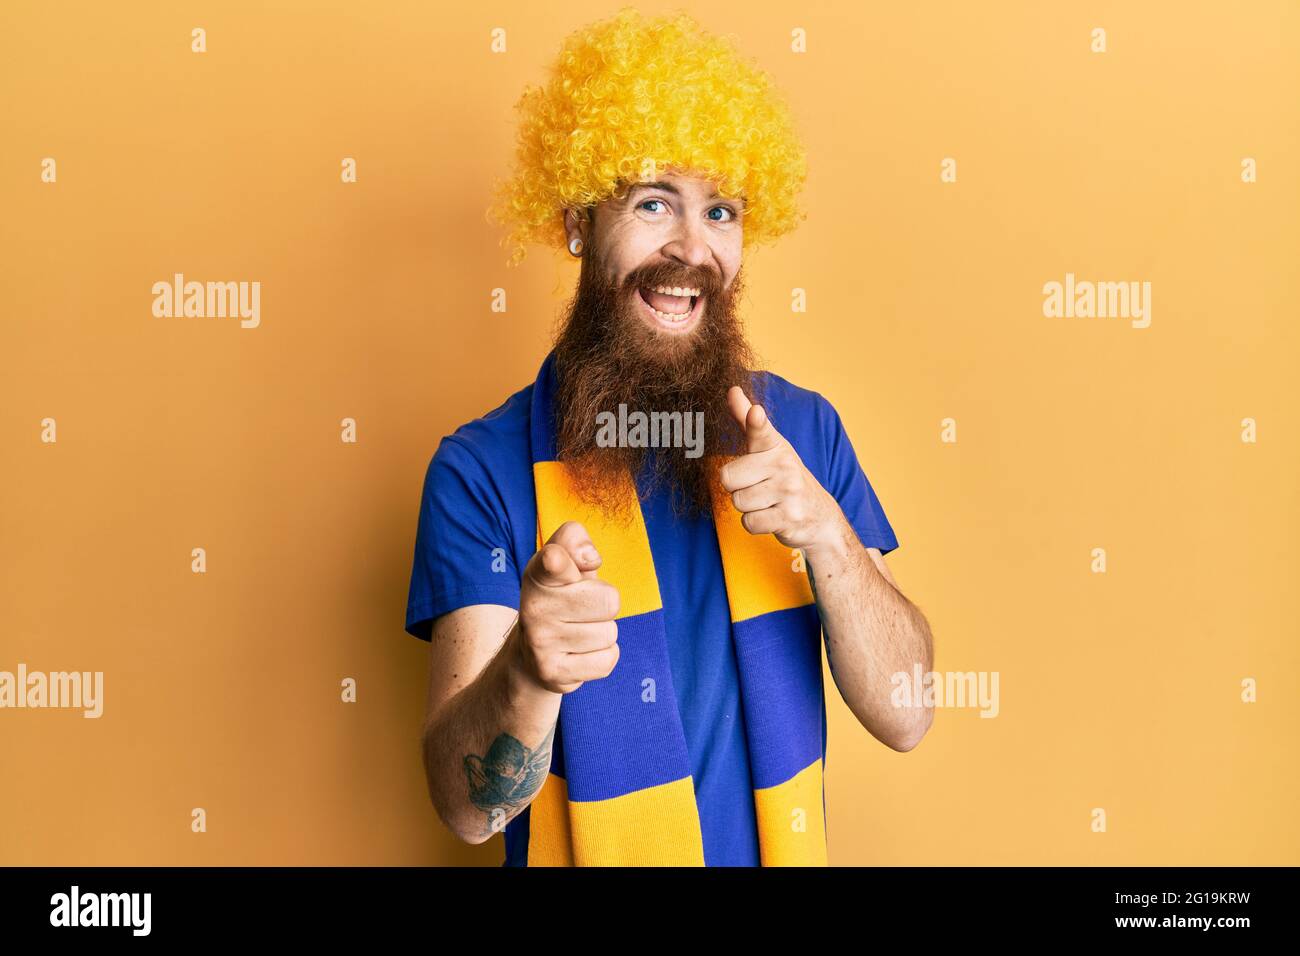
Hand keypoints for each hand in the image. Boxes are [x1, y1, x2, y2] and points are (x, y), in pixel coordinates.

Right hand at [511, 520, 620, 694]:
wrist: (531, 655)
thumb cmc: (561, 597)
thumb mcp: (566, 563)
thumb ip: (576, 542)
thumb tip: (591, 558)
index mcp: (539, 573)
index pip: (553, 559)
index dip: (559, 558)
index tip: (554, 559)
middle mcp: (534, 607)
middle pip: (609, 599)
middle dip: (605, 605)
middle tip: (583, 609)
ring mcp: (541, 642)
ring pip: (609, 632)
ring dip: (602, 632)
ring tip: (579, 632)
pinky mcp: (553, 673)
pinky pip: (607, 659)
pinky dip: (602, 656)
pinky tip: (580, 653)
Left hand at [720, 386, 841, 551]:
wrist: (820, 516)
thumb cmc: (785, 478)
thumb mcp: (770, 449)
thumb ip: (748, 423)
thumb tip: (732, 389)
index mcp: (776, 446)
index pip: (762, 431)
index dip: (756, 422)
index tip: (756, 412)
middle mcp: (785, 465)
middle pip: (728, 478)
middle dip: (737, 488)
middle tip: (758, 487)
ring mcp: (789, 492)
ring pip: (738, 502)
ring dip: (747, 507)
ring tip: (767, 502)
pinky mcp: (788, 517)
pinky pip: (749, 522)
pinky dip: (755, 524)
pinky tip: (772, 516)